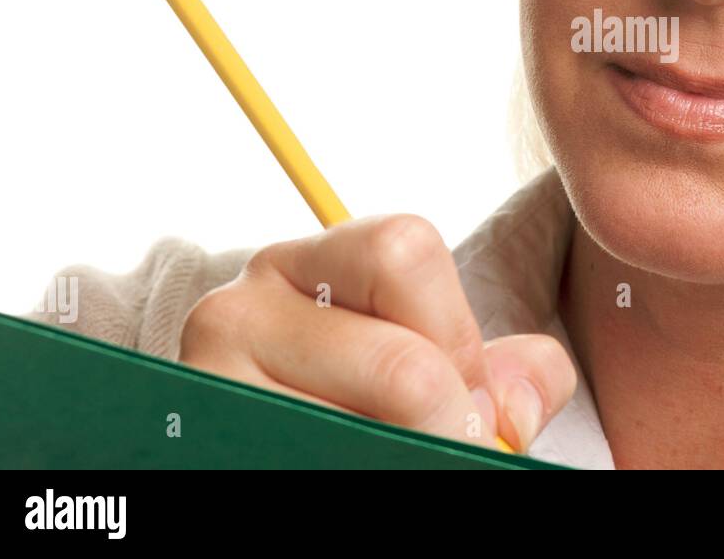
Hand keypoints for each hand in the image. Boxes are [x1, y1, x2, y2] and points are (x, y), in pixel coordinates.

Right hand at [177, 213, 576, 452]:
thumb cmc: (350, 413)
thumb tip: (518, 407)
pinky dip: (357, 473)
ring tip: (393, 459)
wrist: (255, 457)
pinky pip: (316, 464)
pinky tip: (351, 467)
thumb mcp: (418, 363)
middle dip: (453, 421)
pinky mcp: (205, 442)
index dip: (461, 334)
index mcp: (306, 264)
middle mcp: (240, 308)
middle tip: (454, 450)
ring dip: (405, 458)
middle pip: (403, 363)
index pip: (406, 249)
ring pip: (365, 433)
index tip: (472, 398)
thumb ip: (488, 368)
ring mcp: (211, 382)